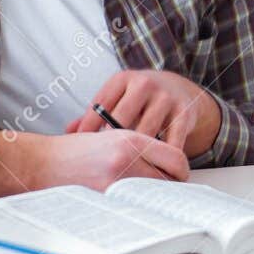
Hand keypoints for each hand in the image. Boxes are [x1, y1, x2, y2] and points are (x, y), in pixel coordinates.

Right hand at [0, 128, 190, 196]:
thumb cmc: (74, 151)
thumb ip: (141, 148)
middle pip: (169, 182)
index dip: (181, 169)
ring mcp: (115, 183)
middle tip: (165, 192)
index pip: (176, 159)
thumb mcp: (111, 137)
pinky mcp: (103, 201)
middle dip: (170, 188)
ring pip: (152, 198)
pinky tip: (129, 207)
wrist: (40, 164)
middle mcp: (126, 160)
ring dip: (154, 201)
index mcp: (131, 140)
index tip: (177, 173)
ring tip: (147, 200)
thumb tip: (170, 166)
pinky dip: (135, 210)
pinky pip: (132, 210)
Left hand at [65, 69, 222, 158]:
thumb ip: (94, 114)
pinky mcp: (184, 112)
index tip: (84, 152)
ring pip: (147, 132)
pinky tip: (154, 170)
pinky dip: (163, 158)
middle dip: (113, 145)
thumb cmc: (138, 99)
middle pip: (122, 120)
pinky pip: (172, 141)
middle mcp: (144, 84)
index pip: (99, 107)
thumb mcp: (116, 98)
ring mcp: (166, 97)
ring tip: (127, 174)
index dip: (89, 131)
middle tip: (106, 166)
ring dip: (138, 155)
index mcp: (122, 79)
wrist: (178, 88)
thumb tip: (69, 132)